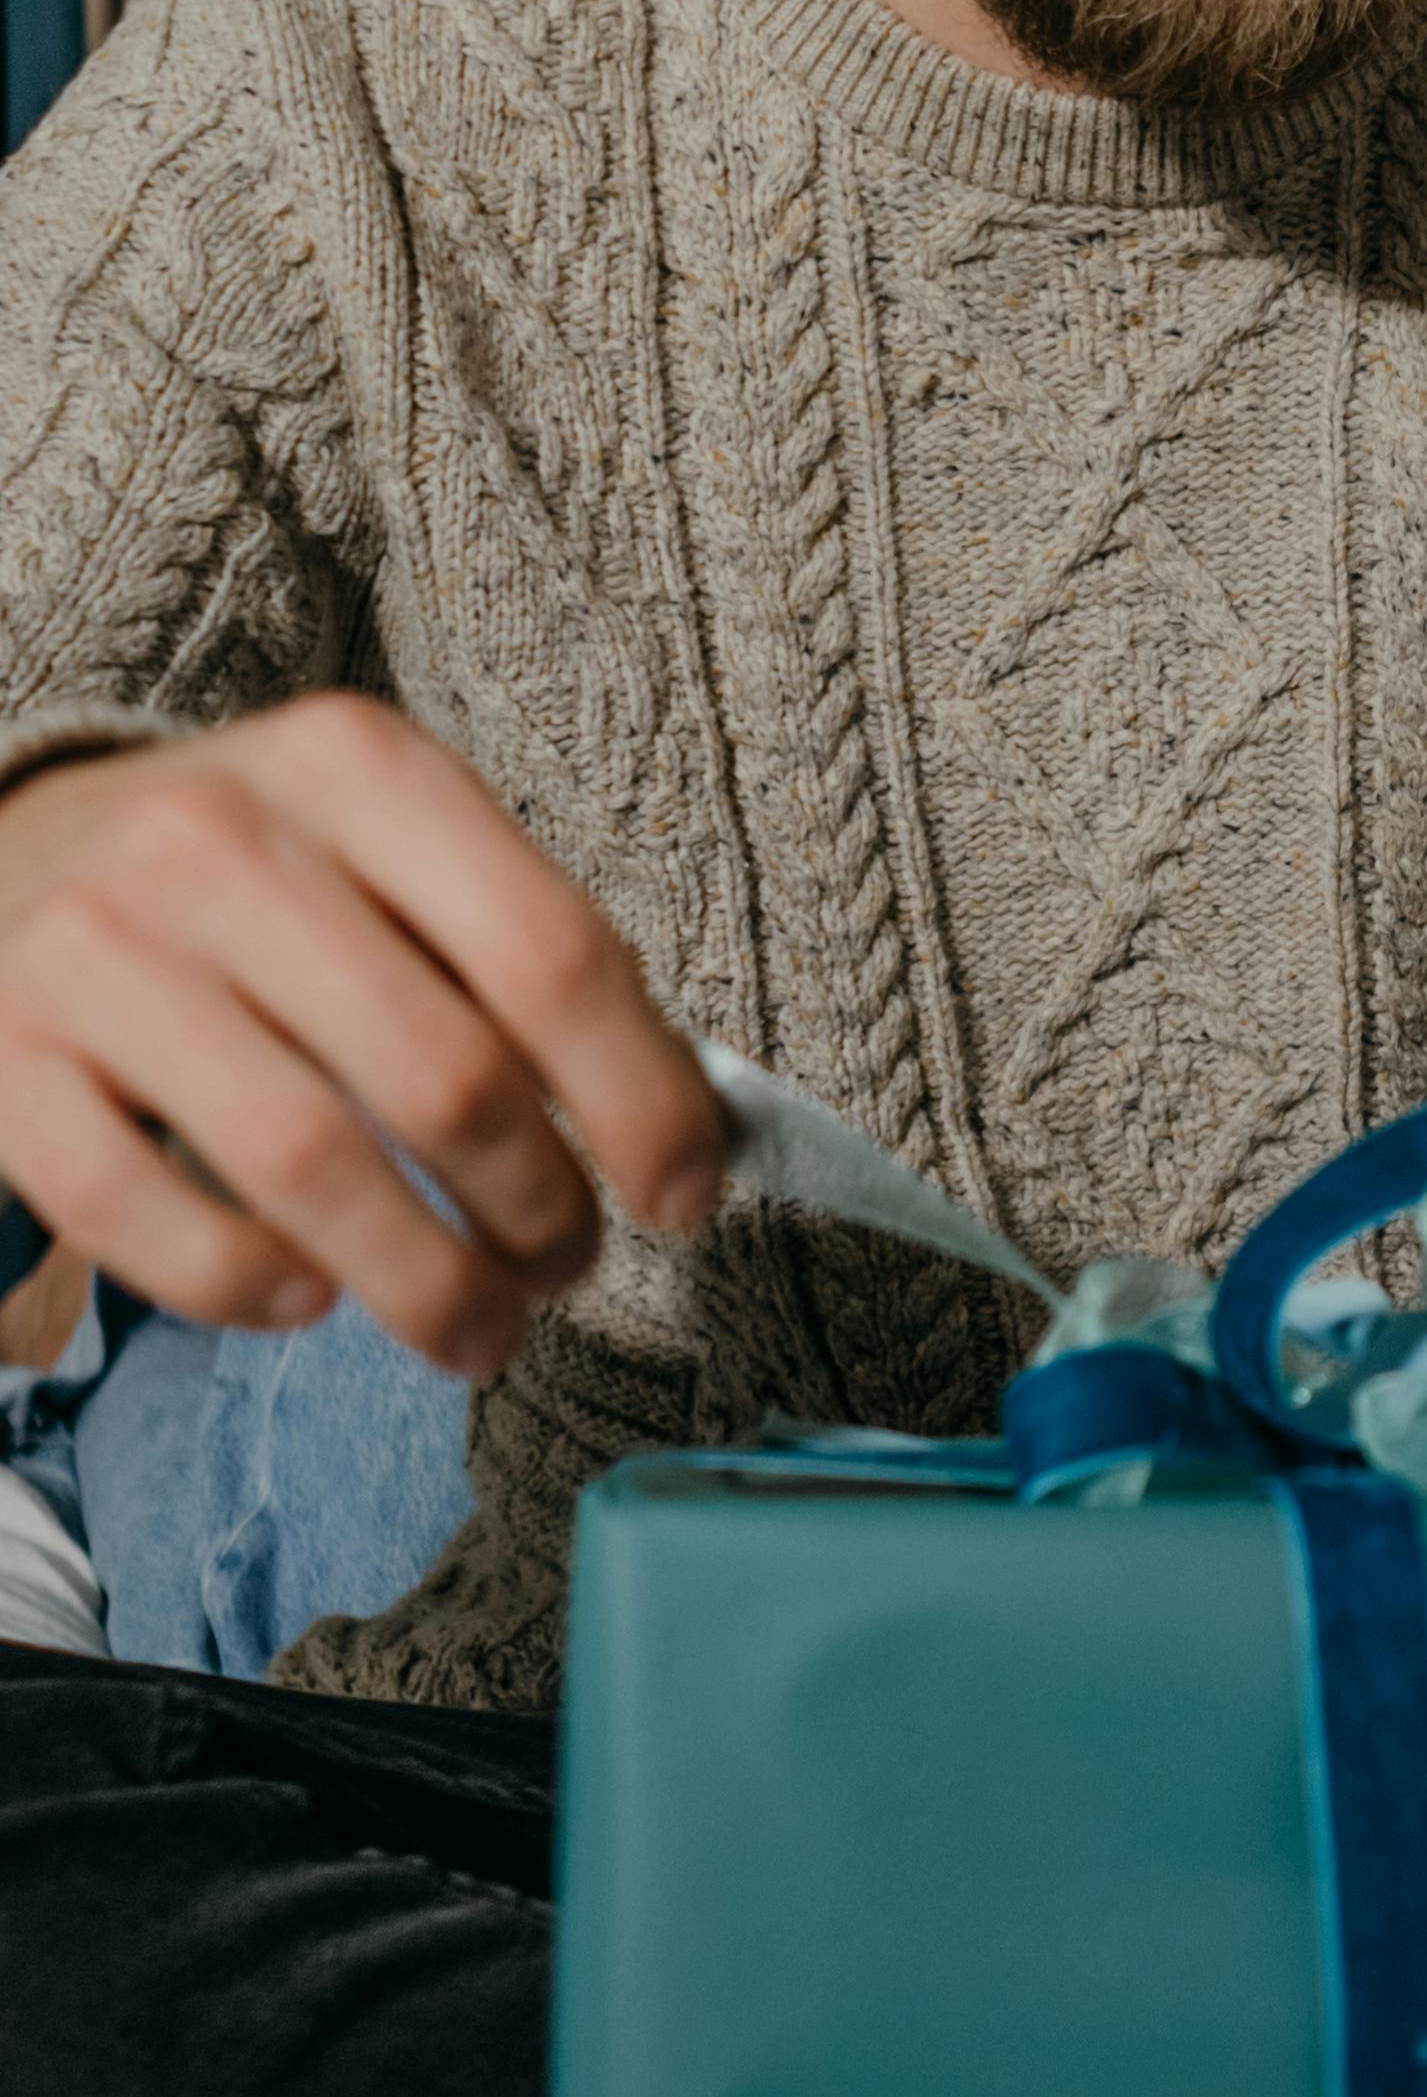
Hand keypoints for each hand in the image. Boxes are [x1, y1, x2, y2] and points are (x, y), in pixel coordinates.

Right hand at [0, 697, 723, 1371]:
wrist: (0, 846)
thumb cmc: (247, 876)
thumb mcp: (382, 845)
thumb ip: (516, 954)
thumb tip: (679, 1126)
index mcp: (356, 769)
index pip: (551, 953)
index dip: (644, 1101)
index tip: (687, 1196)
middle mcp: (222, 841)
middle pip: (444, 1075)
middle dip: (540, 1212)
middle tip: (568, 1267)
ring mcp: (97, 951)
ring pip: (307, 1163)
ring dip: (425, 1282)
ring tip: (478, 1327)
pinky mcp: (2, 1059)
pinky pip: (139, 1214)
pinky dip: (247, 1286)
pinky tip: (308, 1298)